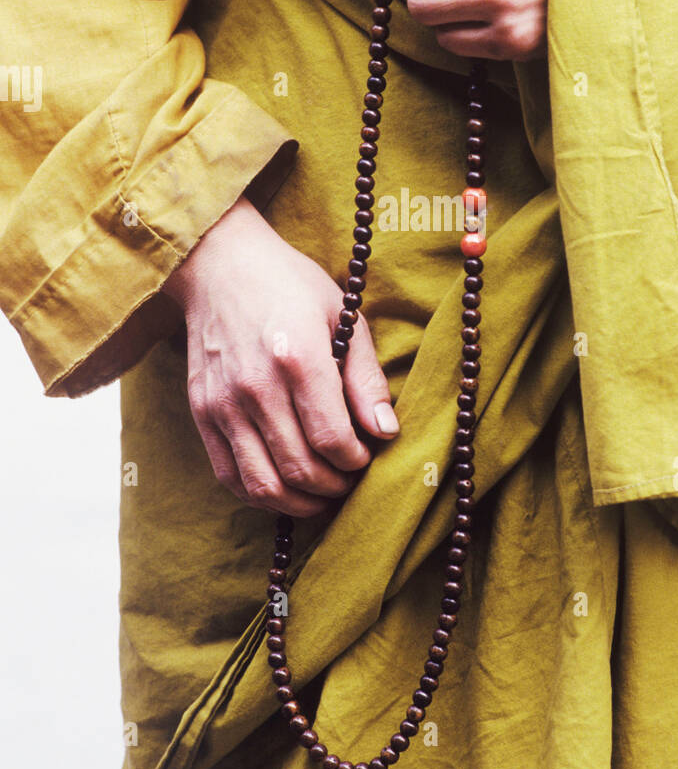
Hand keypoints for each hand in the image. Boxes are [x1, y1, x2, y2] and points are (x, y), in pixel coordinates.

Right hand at [163, 196, 398, 516]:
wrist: (220, 266)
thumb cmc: (290, 287)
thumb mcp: (343, 317)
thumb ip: (365, 378)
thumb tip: (386, 432)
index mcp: (298, 358)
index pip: (332, 438)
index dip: (355, 461)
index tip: (366, 456)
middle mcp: (256, 387)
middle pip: (300, 469)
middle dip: (334, 487)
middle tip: (349, 479)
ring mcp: (222, 404)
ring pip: (264, 485)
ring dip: (300, 502)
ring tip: (321, 494)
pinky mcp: (201, 413)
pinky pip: (230, 476)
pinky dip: (261, 495)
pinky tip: (285, 487)